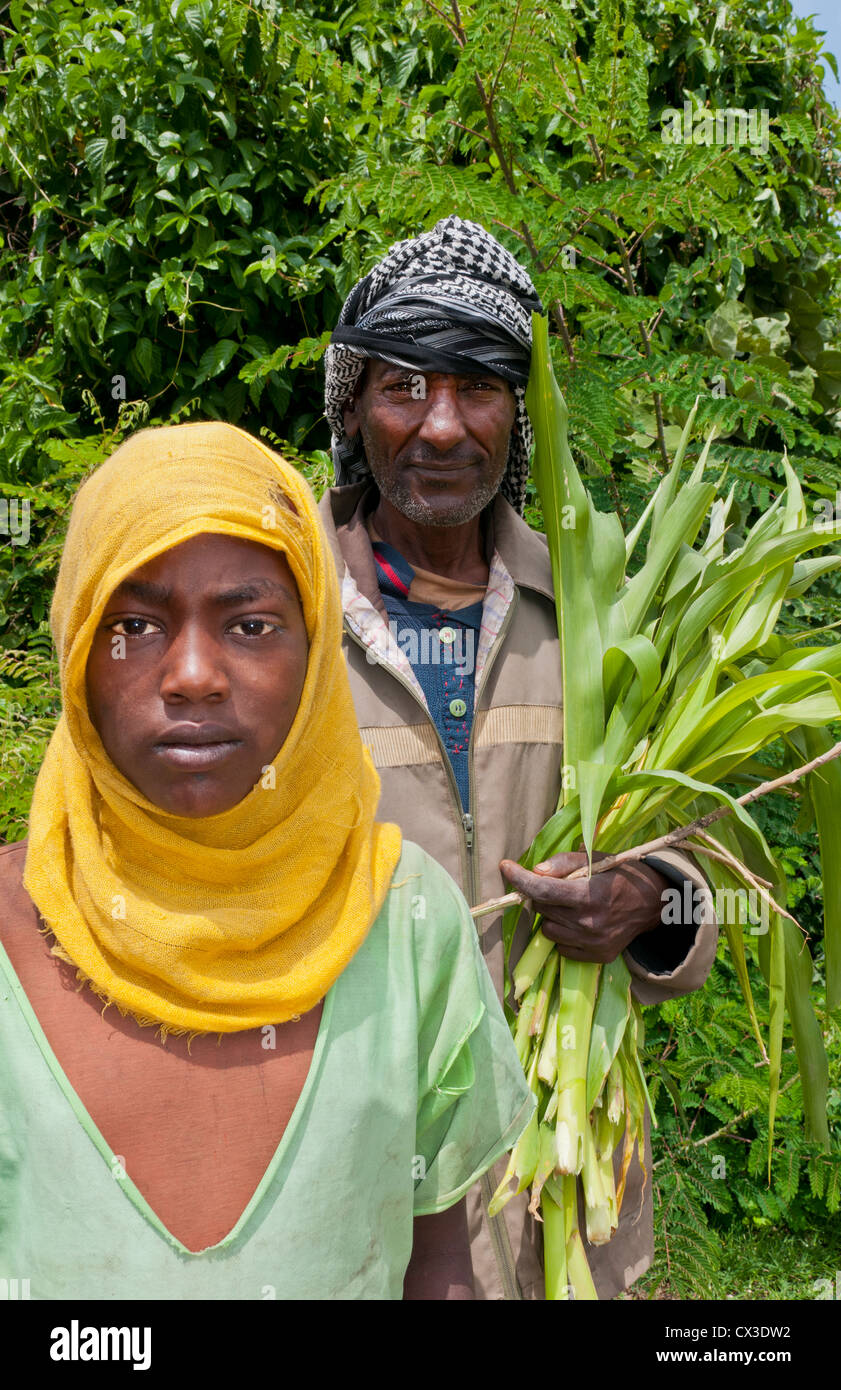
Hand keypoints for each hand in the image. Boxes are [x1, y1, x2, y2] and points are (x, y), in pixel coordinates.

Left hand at [498, 850, 669, 964]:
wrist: (654, 904)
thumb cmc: (620, 876)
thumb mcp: (595, 860)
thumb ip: (563, 863)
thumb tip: (535, 872)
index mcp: (587, 894)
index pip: (541, 889)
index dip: (519, 878)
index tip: (505, 867)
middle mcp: (588, 922)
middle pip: (542, 908)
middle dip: (543, 894)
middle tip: (561, 887)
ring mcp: (591, 943)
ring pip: (548, 929)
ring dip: (552, 916)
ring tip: (573, 906)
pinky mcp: (596, 957)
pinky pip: (561, 947)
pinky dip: (564, 934)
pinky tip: (580, 922)